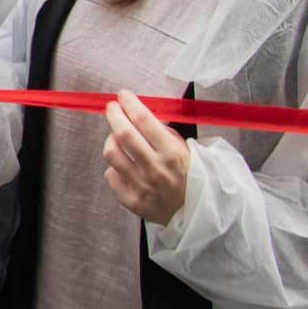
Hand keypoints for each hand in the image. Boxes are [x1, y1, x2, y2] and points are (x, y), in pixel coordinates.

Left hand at [102, 90, 189, 224]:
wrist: (196, 213)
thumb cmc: (191, 177)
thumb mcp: (188, 150)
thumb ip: (164, 133)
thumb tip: (139, 114)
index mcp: (173, 153)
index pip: (143, 120)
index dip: (130, 103)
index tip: (123, 95)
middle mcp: (156, 169)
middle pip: (123, 134)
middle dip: (114, 114)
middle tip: (112, 107)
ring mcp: (142, 186)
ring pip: (112, 153)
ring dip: (111, 140)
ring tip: (117, 137)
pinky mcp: (131, 200)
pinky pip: (111, 175)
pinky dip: (115, 166)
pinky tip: (125, 165)